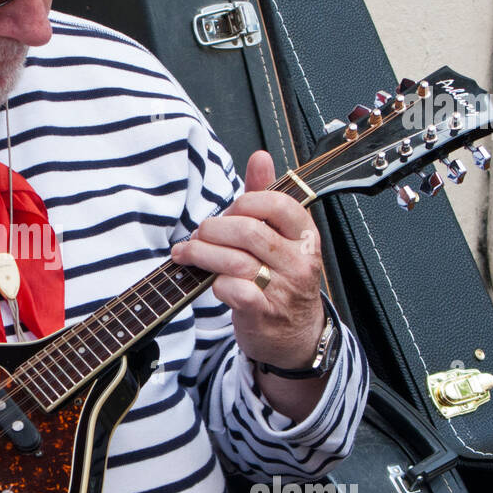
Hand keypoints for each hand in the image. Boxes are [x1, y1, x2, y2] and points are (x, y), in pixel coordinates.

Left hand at [170, 150, 325, 371]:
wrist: (294, 335)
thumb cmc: (281, 279)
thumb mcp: (281, 237)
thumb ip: (267, 195)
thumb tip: (260, 157)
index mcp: (304, 235)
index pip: (277, 204)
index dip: (243, 203)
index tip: (228, 212)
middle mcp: (298, 261)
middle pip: (249, 231)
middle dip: (214, 229)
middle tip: (199, 235)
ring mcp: (282, 289)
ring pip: (235, 260)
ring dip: (201, 254)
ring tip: (187, 253)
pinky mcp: (262, 313)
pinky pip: (232, 289)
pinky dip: (214, 283)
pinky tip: (210, 282)